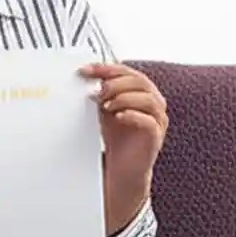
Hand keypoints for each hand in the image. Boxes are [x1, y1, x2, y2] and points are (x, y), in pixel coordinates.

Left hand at [81, 63, 167, 230]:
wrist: (121, 168)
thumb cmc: (114, 137)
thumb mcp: (101, 111)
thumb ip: (96, 95)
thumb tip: (79, 79)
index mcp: (138, 93)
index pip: (127, 72)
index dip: (107, 68)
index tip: (86, 70)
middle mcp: (151, 103)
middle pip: (140, 81)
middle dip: (116, 82)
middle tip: (98, 90)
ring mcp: (156, 120)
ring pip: (148, 99)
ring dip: (125, 97)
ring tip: (105, 104)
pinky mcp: (155, 136)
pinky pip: (150, 121)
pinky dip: (133, 115)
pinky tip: (118, 116)